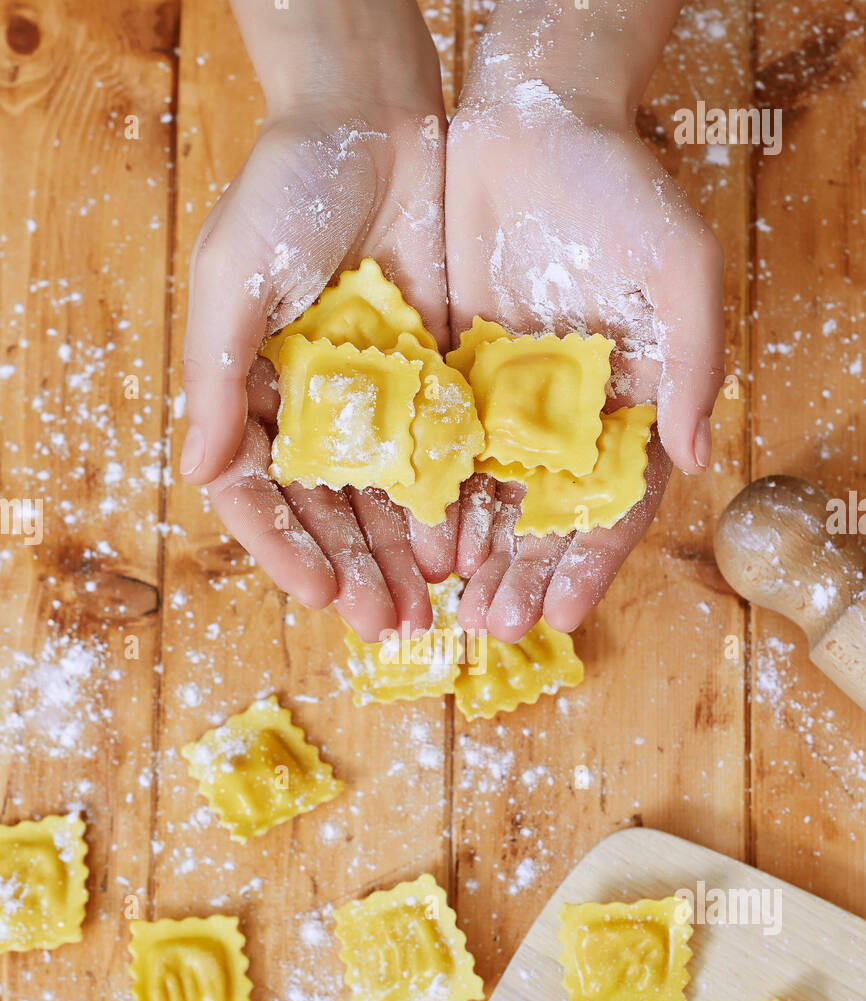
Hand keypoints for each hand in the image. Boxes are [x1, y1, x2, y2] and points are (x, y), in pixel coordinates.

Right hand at [181, 3, 447, 640]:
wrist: (375, 120)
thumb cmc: (284, 192)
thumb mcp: (234, 281)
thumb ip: (219, 379)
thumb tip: (202, 473)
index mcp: (253, 393)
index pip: (261, 494)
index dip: (286, 549)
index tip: (318, 596)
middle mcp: (312, 409)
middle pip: (329, 511)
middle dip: (354, 571)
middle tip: (385, 625)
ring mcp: (375, 399)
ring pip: (385, 498)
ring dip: (401, 555)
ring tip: (426, 607)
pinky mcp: (432, 381)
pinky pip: (438, 456)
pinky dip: (447, 503)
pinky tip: (464, 546)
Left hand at [438, 78, 723, 641]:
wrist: (536, 121)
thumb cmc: (625, 189)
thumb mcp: (680, 269)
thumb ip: (691, 364)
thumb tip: (695, 460)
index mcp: (631, 402)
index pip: (615, 500)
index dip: (591, 560)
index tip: (564, 613)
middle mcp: (572, 414)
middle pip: (549, 514)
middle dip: (525, 574)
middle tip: (496, 627)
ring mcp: (513, 399)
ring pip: (494, 495)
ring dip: (479, 555)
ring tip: (457, 607)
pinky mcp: (458, 373)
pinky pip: (445, 447)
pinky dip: (437, 496)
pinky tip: (421, 541)